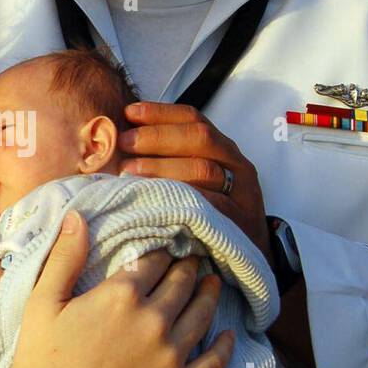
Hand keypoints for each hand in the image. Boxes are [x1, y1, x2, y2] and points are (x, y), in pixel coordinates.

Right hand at [5, 211, 235, 367]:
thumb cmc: (40, 365)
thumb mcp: (41, 303)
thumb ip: (64, 257)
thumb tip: (77, 216)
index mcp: (121, 295)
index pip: (153, 262)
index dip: (162, 253)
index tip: (169, 247)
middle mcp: (154, 320)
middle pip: (181, 284)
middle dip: (188, 268)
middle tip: (194, 261)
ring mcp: (171, 355)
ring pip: (202, 315)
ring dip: (210, 295)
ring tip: (214, 284)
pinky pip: (214, 362)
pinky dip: (225, 345)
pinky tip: (228, 335)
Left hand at [119, 101, 270, 262]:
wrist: (248, 254)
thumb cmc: (209, 214)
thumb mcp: (195, 180)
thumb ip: (169, 159)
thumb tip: (119, 144)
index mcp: (223, 148)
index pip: (193, 119)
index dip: (160, 112)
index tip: (129, 113)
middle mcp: (236, 164)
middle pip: (199, 137)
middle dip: (157, 136)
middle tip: (124, 142)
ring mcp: (242, 191)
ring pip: (204, 169)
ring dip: (162, 167)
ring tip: (129, 171)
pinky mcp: (240, 220)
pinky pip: (211, 204)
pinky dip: (182, 198)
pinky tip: (155, 199)